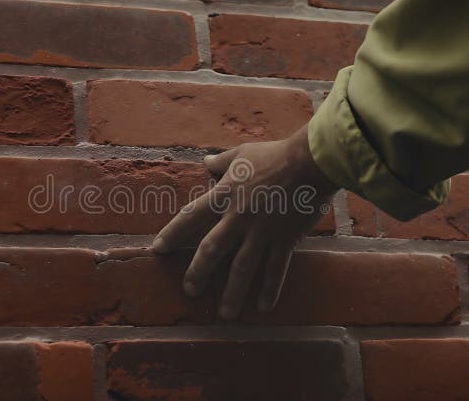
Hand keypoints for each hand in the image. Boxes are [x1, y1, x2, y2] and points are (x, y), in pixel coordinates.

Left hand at [152, 125, 339, 318]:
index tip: (157, 250)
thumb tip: (206, 163)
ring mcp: (261, 232)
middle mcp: (238, 218)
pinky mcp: (284, 239)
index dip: (172, 233)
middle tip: (190, 291)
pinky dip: (269, 289)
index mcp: (225, 195)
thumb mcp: (243, 154)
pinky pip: (275, 269)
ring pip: (242, 267)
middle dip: (198, 272)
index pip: (191, 217)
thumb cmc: (276, 155)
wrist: (311, 162)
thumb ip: (222, 162)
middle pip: (212, 249)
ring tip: (225, 314)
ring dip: (233, 293)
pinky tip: (263, 306)